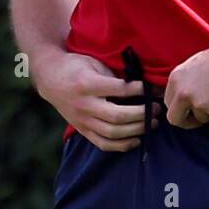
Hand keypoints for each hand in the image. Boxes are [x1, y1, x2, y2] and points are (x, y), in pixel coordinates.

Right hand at [34, 51, 157, 151]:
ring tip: (152, 123)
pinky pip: (103, 144)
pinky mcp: (82, 130)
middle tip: (157, 108)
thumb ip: (114, 75)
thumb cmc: (77, 66)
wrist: (50, 78)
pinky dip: (122, 145)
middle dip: (143, 114)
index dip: (138, 90)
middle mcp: (84, 105)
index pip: (119, 90)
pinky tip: (137, 139)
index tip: (151, 89)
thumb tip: (144, 86)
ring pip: (113, 133)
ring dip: (137, 130)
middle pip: (118, 116)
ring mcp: (82, 120)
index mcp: (87, 84)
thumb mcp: (94, 62)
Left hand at [164, 28, 208, 128]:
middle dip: (187, 121)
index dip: (179, 108)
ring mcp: (199, 103)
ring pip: (201, 118)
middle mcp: (184, 93)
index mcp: (175, 79)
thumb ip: (184, 83)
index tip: (188, 109)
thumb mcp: (194, 65)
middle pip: (175, 119)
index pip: (168, 104)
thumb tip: (179, 99)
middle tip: (198, 118)